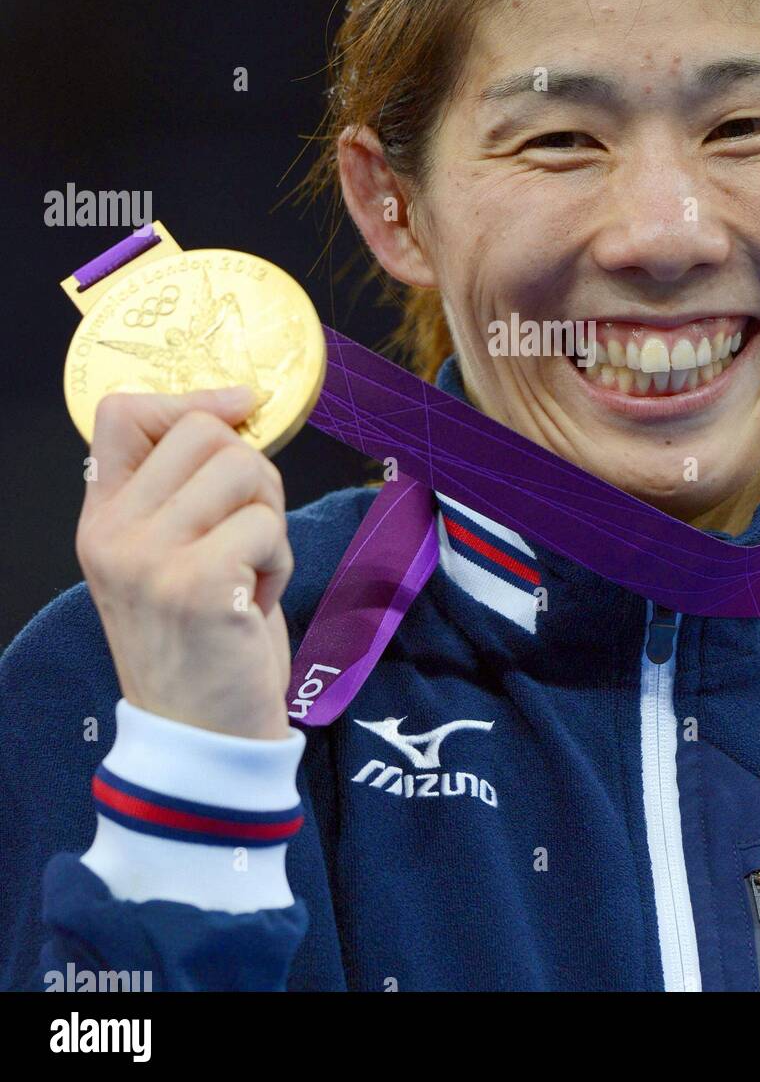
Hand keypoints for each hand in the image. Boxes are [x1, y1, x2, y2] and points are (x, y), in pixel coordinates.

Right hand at [75, 386, 294, 739]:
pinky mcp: (196, 583)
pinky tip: (253, 604)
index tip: (240, 411)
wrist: (204, 739)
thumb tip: (237, 408)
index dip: (191, 399)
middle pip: (203, 432)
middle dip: (253, 473)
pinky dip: (279, 561)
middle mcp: (113, 534)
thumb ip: (184, 491)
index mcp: (103, 520)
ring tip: (249, 572)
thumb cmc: (204, 643)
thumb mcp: (171, 558)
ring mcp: (149, 558)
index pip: (120, 413)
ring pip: (243, 469)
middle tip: (249, 534)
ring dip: (269, 520)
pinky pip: (265, 525)